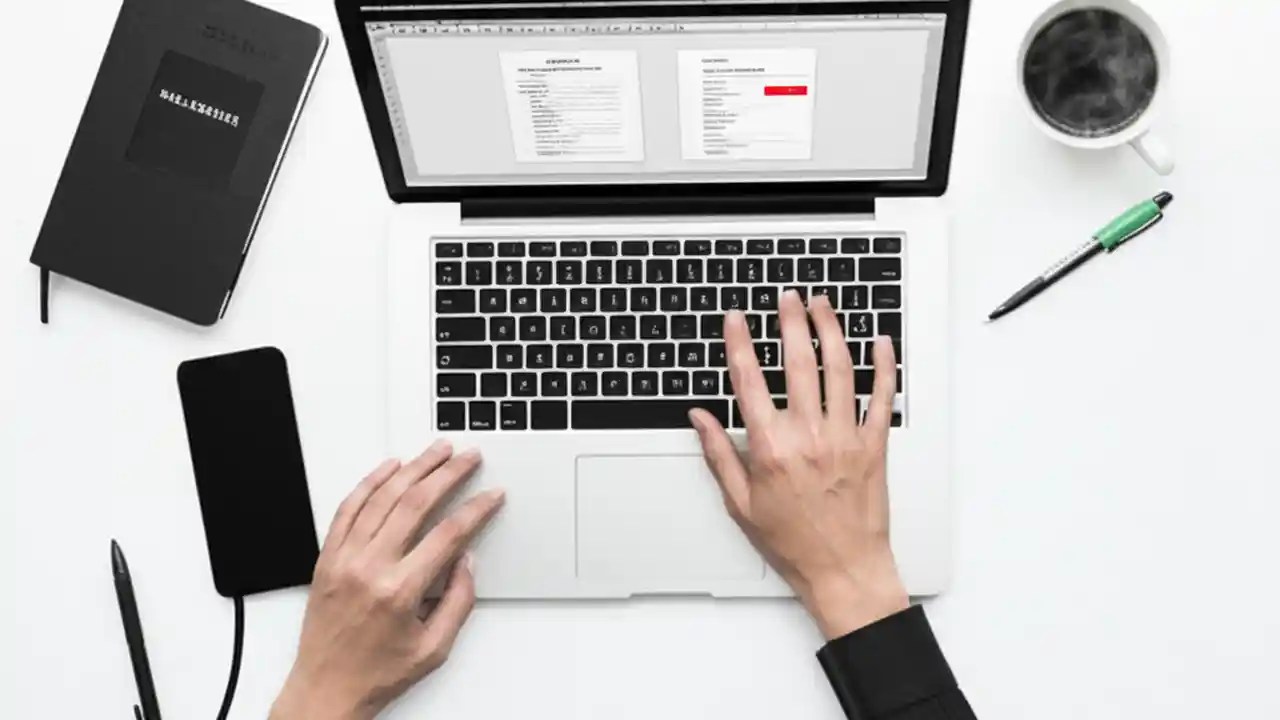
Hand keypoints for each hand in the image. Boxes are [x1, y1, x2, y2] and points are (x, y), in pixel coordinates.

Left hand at [270, 441, 504, 719]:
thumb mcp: (434, 648)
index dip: (476, 509)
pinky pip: (348, 509)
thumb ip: (458, 601)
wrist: (325, 690)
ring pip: (382, 498)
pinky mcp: (327, 558)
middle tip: (467, 458)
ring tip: (436, 452)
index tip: (492, 496)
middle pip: (416, 503)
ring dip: (413, 469)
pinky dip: (369, 483)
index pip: (448, 534)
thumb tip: (466, 560)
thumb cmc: (376, 674)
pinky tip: (388, 468)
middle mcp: (369, 568)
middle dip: (448, 474)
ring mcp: (344, 559)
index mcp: (400, 591)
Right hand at [689, 291, 906, 639]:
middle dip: (790, 322)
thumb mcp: (740, 502)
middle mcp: (808, 436)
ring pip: (840, 370)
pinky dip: (883, 367)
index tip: (735, 319)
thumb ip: (718, 454)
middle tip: (787, 297)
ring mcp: (845, 438)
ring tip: (823, 305)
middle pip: (798, 363)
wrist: (844, 570)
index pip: (749, 381)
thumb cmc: (793, 543)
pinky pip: (882, 398)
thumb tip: (699, 418)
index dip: (739, 344)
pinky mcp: (874, 446)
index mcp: (771, 449)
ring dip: (831, 331)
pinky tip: (879, 342)